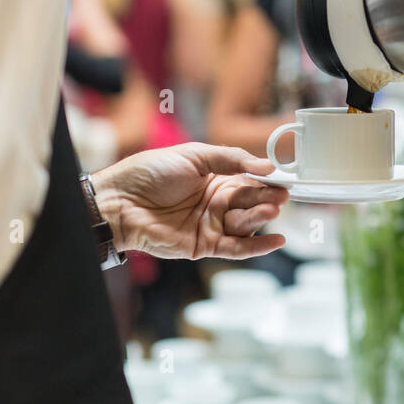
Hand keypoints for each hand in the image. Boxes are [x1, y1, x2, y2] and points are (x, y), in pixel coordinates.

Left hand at [92, 143, 288, 259]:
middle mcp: (217, 203)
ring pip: (245, 224)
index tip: (283, 178)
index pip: (250, 180)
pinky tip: (276, 241)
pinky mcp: (204, 246)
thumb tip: (266, 166)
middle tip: (282, 195)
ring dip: (261, 218)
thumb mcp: (194, 155)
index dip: (267, 180)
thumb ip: (231, 159)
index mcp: (216, 179)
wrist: (119, 201)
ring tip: (272, 210)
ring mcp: (211, 225)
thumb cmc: (150, 173)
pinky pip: (236, 248)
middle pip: (251, 202)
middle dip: (267, 198)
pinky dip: (257, 247)